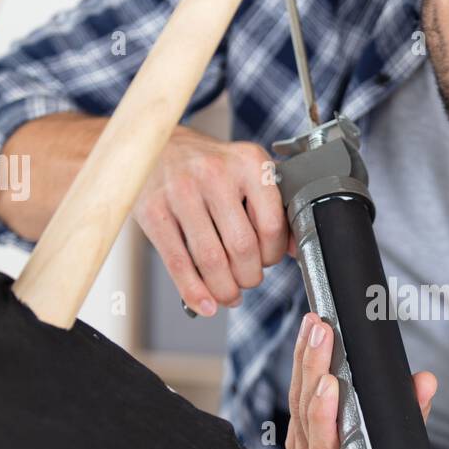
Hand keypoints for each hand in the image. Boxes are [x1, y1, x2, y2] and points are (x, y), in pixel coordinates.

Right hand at [133, 126, 296, 314]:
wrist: (158, 145)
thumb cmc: (209, 165)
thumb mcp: (248, 173)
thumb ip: (274, 206)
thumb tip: (296, 248)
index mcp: (249, 163)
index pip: (272, 225)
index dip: (273, 255)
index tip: (267, 262)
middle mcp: (215, 173)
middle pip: (242, 247)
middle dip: (249, 277)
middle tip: (246, 281)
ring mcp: (181, 191)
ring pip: (211, 260)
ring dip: (224, 289)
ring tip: (227, 294)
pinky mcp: (153, 210)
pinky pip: (178, 263)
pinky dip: (194, 291)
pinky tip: (204, 303)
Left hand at [284, 312, 437, 448]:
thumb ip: (416, 414)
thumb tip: (425, 382)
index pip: (323, 443)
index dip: (323, 414)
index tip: (330, 382)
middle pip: (305, 412)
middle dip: (312, 367)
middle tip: (321, 331)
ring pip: (296, 402)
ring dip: (303, 360)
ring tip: (313, 326)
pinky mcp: (300, 435)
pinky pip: (295, 399)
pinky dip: (301, 368)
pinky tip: (308, 341)